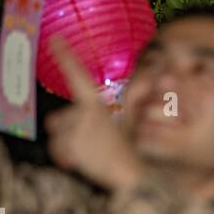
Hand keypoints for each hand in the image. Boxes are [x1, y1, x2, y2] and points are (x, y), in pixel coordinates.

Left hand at [43, 36, 144, 192]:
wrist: (129, 174)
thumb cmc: (130, 150)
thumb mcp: (131, 122)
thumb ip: (134, 100)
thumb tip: (157, 75)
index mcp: (95, 104)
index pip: (77, 75)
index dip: (66, 55)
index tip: (55, 39)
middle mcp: (81, 113)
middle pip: (58, 118)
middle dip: (68, 130)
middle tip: (91, 142)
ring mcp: (73, 130)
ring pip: (56, 135)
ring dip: (67, 145)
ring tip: (88, 154)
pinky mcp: (68, 147)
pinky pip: (56, 150)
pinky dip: (65, 157)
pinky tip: (80, 162)